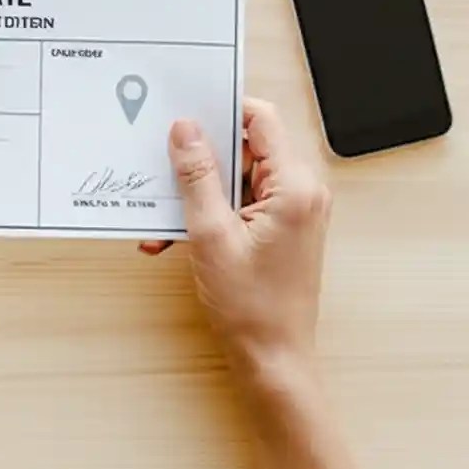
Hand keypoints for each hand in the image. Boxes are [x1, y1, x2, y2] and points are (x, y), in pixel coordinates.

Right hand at [142, 98, 331, 363]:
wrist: (273, 357)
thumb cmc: (252, 307)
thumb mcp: (210, 234)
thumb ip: (197, 176)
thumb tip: (186, 131)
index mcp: (294, 187)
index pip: (261, 119)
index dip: (222, 111)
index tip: (187, 115)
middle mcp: (302, 192)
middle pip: (246, 148)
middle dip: (201, 162)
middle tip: (166, 172)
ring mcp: (294, 211)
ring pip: (238, 178)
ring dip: (199, 195)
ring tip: (169, 221)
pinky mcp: (282, 227)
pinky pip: (242, 203)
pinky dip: (210, 215)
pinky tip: (180, 237)